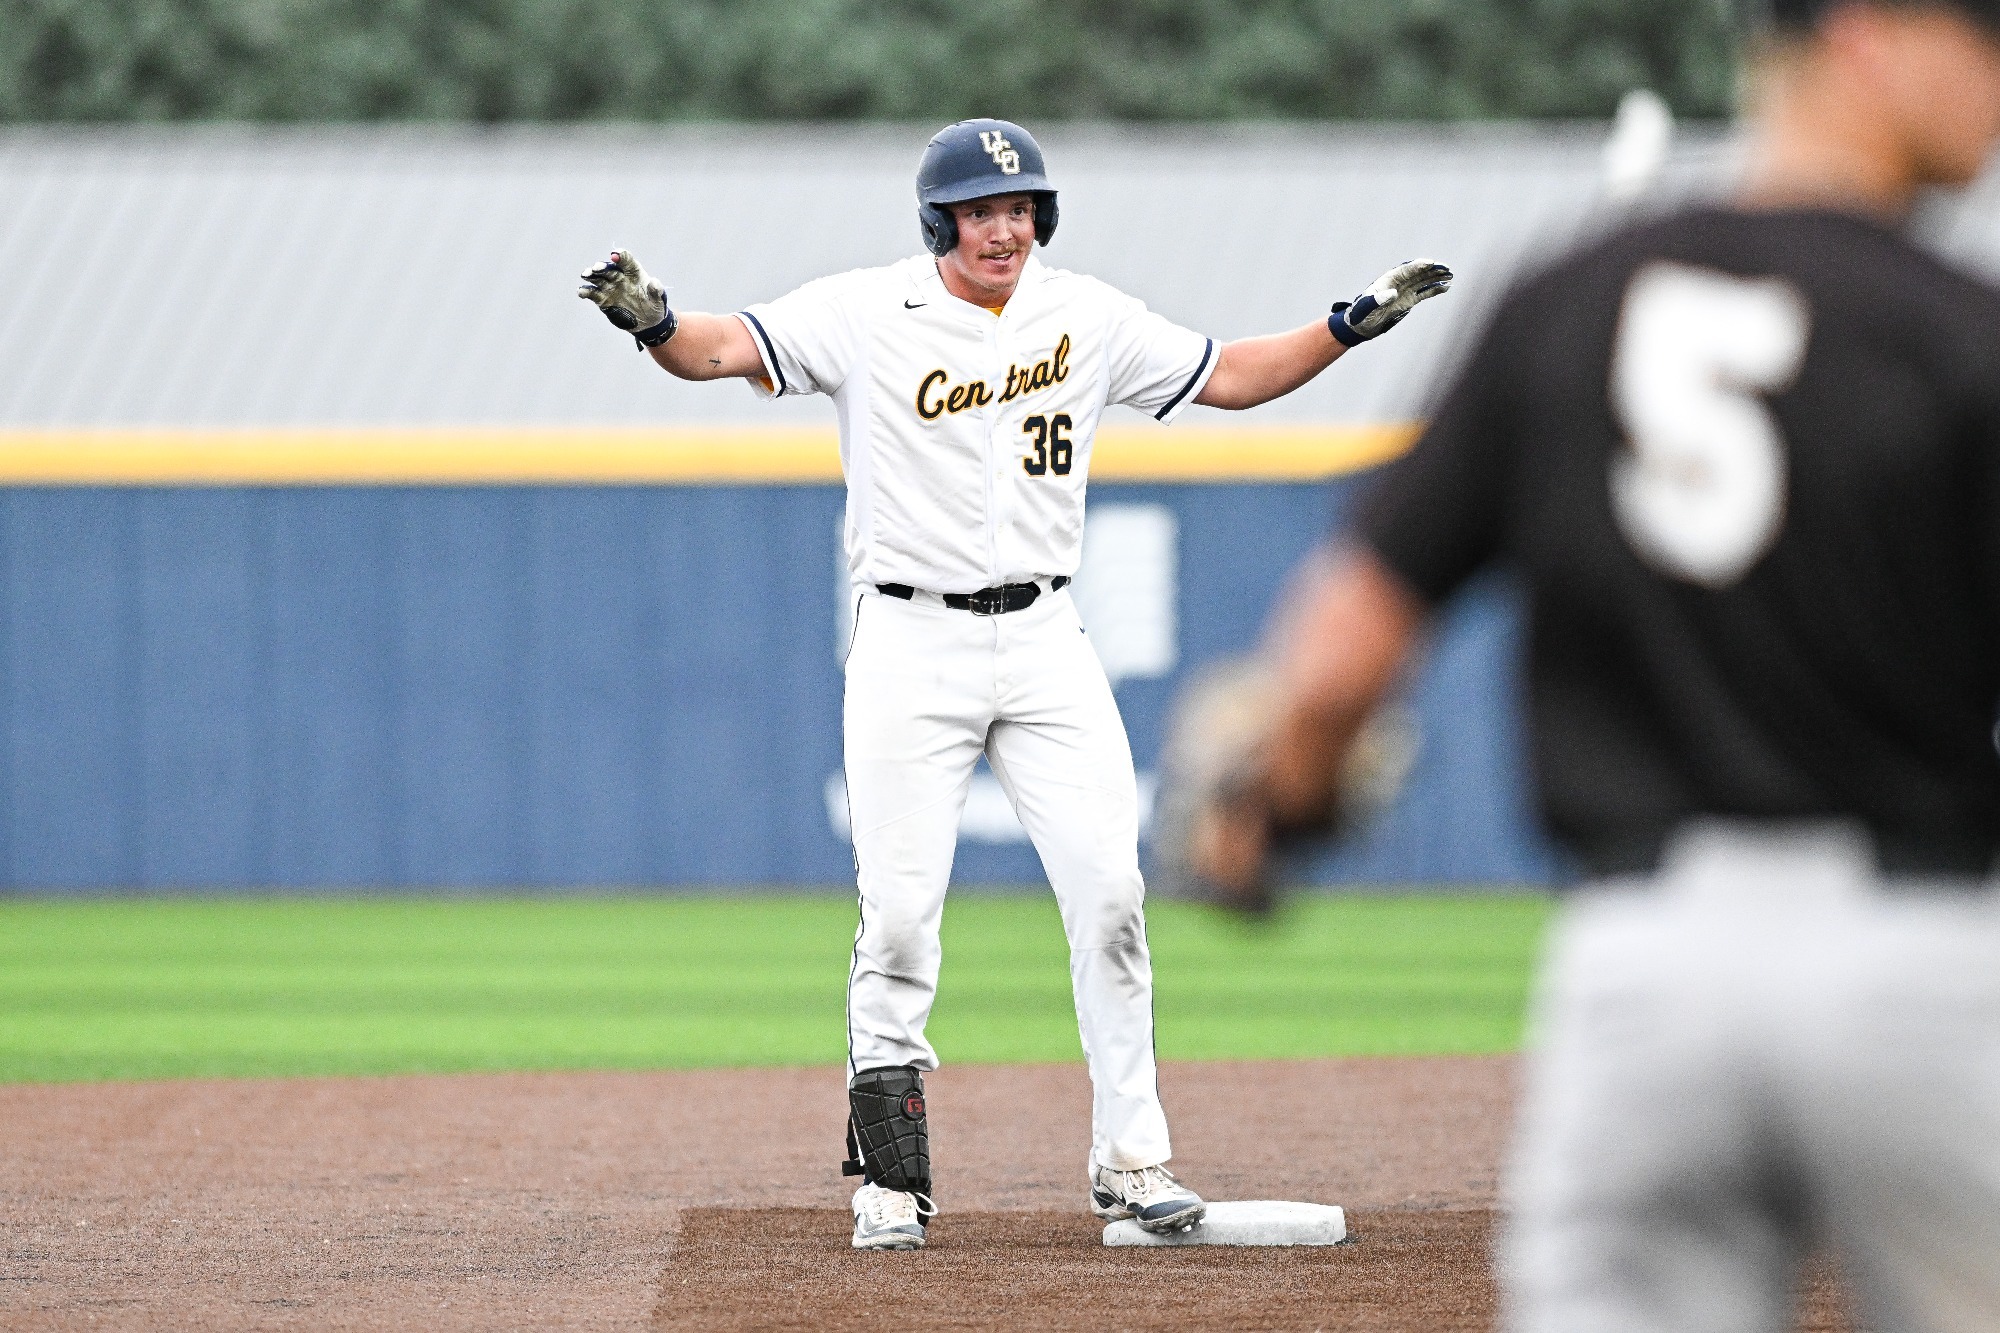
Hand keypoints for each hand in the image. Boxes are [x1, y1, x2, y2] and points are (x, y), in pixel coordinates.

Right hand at [578, 250, 676, 346]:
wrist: (647, 322)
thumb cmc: (654, 306)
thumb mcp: (659, 300)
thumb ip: (656, 291)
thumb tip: (654, 282)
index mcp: (633, 272)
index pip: (626, 260)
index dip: (621, 256)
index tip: (615, 256)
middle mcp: (619, 276)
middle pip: (608, 268)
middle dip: (602, 267)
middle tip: (597, 268)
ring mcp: (610, 287)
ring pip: (598, 278)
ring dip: (591, 275)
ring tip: (586, 274)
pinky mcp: (603, 299)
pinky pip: (592, 294)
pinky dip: (586, 292)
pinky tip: (581, 292)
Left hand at [1329, 259, 1452, 346]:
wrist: (1360, 326)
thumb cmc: (1359, 316)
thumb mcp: (1365, 308)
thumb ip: (1377, 300)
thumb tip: (1392, 293)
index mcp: (1387, 281)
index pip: (1405, 271)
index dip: (1417, 266)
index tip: (1430, 263)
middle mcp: (1397, 284)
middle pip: (1417, 273)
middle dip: (1432, 270)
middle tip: (1446, 268)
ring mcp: (1403, 292)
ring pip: (1422, 281)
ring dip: (1436, 278)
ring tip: (1450, 275)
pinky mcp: (1408, 301)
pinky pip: (1423, 293)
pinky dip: (1434, 290)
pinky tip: (1445, 287)